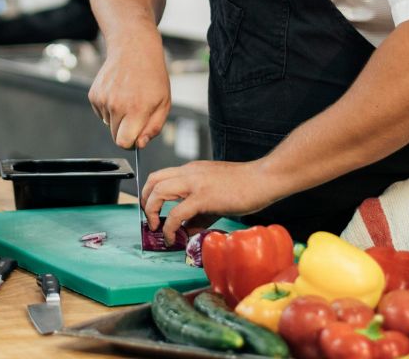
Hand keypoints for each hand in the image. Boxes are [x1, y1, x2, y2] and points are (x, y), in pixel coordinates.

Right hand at [87, 34, 169, 148]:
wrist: (134, 49)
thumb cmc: (152, 76)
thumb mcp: (164, 103)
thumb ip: (153, 127)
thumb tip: (139, 144)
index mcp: (136, 109)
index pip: (124, 142)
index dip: (131, 143)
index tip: (136, 137)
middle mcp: (116, 105)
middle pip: (115, 136)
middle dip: (125, 131)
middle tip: (136, 114)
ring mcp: (103, 99)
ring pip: (108, 123)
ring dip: (117, 117)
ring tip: (128, 97)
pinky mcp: (94, 94)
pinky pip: (101, 112)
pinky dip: (109, 108)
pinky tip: (118, 92)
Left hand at [141, 160, 277, 244]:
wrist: (263, 179)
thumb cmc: (244, 187)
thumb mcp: (215, 199)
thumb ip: (198, 215)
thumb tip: (184, 232)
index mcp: (191, 171)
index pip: (160, 176)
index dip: (150, 194)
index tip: (153, 211)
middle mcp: (189, 173)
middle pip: (153, 180)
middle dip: (145, 201)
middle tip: (150, 220)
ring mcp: (195, 183)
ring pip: (159, 191)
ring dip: (152, 211)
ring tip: (157, 228)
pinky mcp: (203, 197)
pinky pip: (177, 212)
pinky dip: (170, 227)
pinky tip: (173, 237)